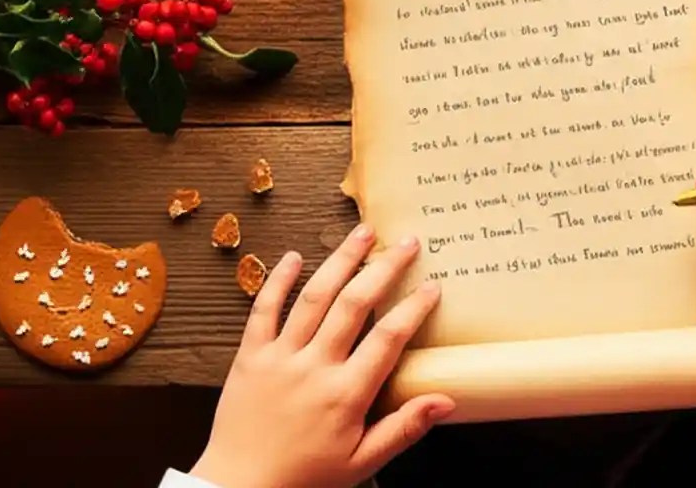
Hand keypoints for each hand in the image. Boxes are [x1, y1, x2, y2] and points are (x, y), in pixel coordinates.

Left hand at [191, 225, 453, 487]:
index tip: (433, 286)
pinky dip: (277, 280)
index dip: (413, 309)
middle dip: (383, 268)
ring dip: (340, 260)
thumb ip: (403, 428)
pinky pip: (263, 309)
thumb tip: (446, 400)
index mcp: (345, 394)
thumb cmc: (305, 479)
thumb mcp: (362, 462)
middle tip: (405, 242)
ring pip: (314, 297)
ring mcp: (279, 358)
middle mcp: (314, 367)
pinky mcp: (249, 356)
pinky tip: (293, 256)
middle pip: (354, 304)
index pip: (388, 339)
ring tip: (362, 232)